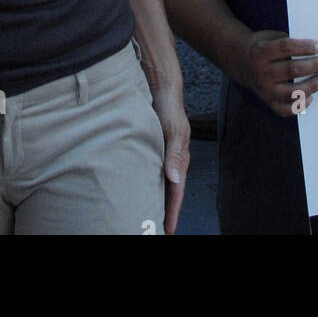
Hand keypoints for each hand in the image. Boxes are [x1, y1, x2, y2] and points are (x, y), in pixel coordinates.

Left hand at [151, 84, 190, 234]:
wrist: (160, 85)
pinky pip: (150, 172)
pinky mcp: (152, 148)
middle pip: (169, 193)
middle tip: (154, 231)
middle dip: (163, 212)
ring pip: (159, 184)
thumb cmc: (169, 107)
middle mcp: (172, 161)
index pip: (176, 194)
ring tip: (145, 217)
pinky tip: (137, 191)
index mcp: (180, 160)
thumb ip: (175, 155)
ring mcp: (162, 155)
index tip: (166, 231)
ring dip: (154, 200)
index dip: (171, 213)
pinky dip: (145, 184)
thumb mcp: (174, 130)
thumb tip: (175, 181)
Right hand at [240, 31, 317, 117]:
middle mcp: (261, 71)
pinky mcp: (267, 101)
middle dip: (313, 65)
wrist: (241, 61)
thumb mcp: (269, 37)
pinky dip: (300, 105)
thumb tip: (314, 49)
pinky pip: (285, 109)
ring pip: (291, 91)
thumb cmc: (262, 47)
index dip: (304, 47)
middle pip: (291, 69)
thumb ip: (287, 41)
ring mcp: (264, 89)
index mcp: (260, 51)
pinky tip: (311, 97)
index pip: (285, 48)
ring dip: (312, 85)